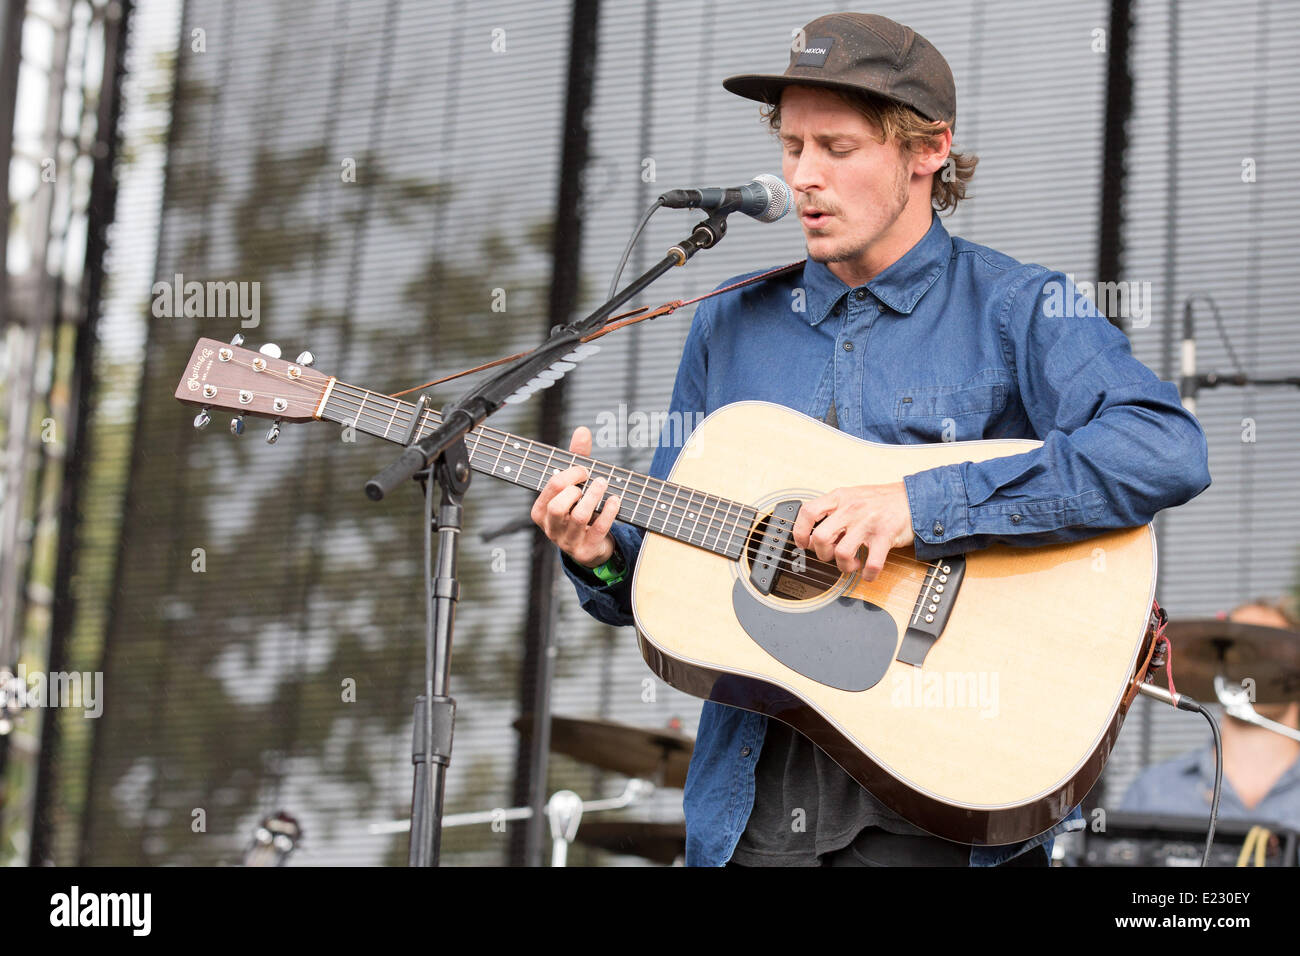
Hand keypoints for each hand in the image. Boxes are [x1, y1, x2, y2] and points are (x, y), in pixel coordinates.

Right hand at [529, 426, 620, 568]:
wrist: (592, 547)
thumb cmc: (580, 510)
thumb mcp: (575, 486)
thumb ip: (577, 459)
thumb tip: (582, 430)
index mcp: (541, 511)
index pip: (552, 486)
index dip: (571, 473)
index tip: (585, 470)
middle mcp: (550, 527)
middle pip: (558, 505)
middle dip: (577, 487)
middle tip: (593, 479)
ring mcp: (567, 542)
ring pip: (578, 517)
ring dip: (594, 497)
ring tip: (604, 484)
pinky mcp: (585, 551)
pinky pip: (597, 530)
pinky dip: (609, 512)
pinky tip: (616, 500)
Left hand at [790, 482, 914, 579]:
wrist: (914, 499)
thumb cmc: (881, 501)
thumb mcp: (852, 497)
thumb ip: (833, 511)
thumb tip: (813, 535)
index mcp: (839, 498)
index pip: (808, 512)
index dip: (799, 532)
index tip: (803, 543)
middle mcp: (851, 509)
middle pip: (820, 537)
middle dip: (822, 554)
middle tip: (831, 555)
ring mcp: (867, 522)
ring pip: (841, 553)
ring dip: (844, 566)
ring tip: (852, 563)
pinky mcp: (885, 535)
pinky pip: (872, 564)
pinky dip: (868, 575)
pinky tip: (868, 572)